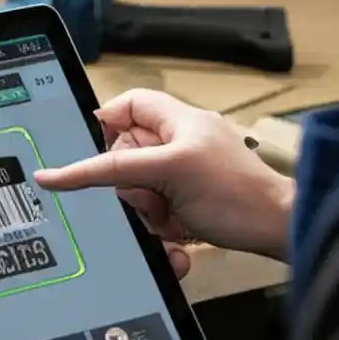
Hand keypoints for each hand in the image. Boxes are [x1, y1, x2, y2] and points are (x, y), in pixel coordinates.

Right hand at [34, 89, 295, 271]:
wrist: (279, 233)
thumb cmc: (239, 196)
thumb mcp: (166, 171)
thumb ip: (112, 167)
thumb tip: (58, 172)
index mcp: (178, 121)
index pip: (125, 106)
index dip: (104, 126)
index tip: (96, 154)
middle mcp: (178, 143)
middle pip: (123, 155)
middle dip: (129, 183)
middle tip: (150, 195)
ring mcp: (181, 176)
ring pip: (134, 189)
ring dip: (145, 209)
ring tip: (171, 216)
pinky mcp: (186, 205)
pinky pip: (152, 213)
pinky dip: (160, 225)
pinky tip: (180, 230)